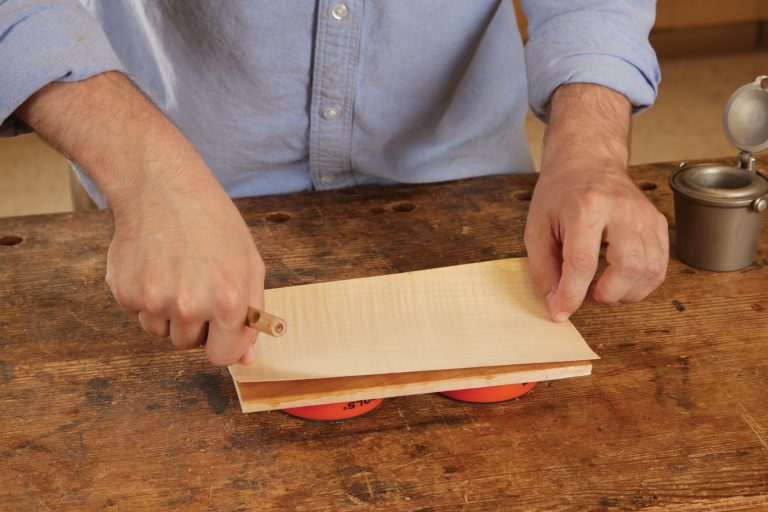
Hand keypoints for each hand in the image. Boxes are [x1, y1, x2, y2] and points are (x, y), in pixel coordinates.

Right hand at [17, 72, 263, 364]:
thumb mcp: (249, 264)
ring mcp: (153, 300)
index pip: (222, 356)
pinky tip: (155, 265)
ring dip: (169, 313)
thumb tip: (243, 357)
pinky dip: (146, 297)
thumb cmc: (214, 223)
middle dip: (196, 324)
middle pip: (188, 345)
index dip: (223, 345)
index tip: (221, 333)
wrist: (162, 187)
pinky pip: (139, 313)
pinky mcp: (124, 293)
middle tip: (198, 285)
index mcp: (227, 301)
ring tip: (177, 272)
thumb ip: (250, 314)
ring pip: (161, 331)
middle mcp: (188, 306)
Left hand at [524, 84, 668, 320]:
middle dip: (606, 294)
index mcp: (586, 206)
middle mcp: (622, 209)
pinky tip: (620, 279)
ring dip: (626, 293)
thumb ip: (545, 269)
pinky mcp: (658, 222)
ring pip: (650, 270)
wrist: (588, 160)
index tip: (560, 313)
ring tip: (602, 287)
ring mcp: (645, 215)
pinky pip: (659, 266)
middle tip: (587, 293)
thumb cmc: (559, 194)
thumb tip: (558, 306)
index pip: (583, 262)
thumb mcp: (537, 228)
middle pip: (628, 267)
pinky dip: (641, 283)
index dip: (571, 295)